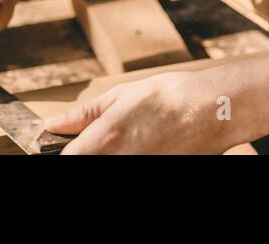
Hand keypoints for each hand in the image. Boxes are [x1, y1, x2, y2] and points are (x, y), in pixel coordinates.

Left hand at [44, 70, 239, 154]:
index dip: (64, 151)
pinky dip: (132, 157)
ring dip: (114, 154)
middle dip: (90, 152)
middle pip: (88, 163)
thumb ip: (84, 114)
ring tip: (134, 139)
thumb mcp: (122, 96)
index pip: (68, 158)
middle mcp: (120, 161)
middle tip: (110, 140)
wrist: (214, 111)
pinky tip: (146, 145)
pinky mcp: (155, 173)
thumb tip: (54, 124)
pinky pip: (132, 169)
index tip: (68, 144)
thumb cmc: (169, 97)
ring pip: (110, 168)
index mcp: (107, 139)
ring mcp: (139, 170)